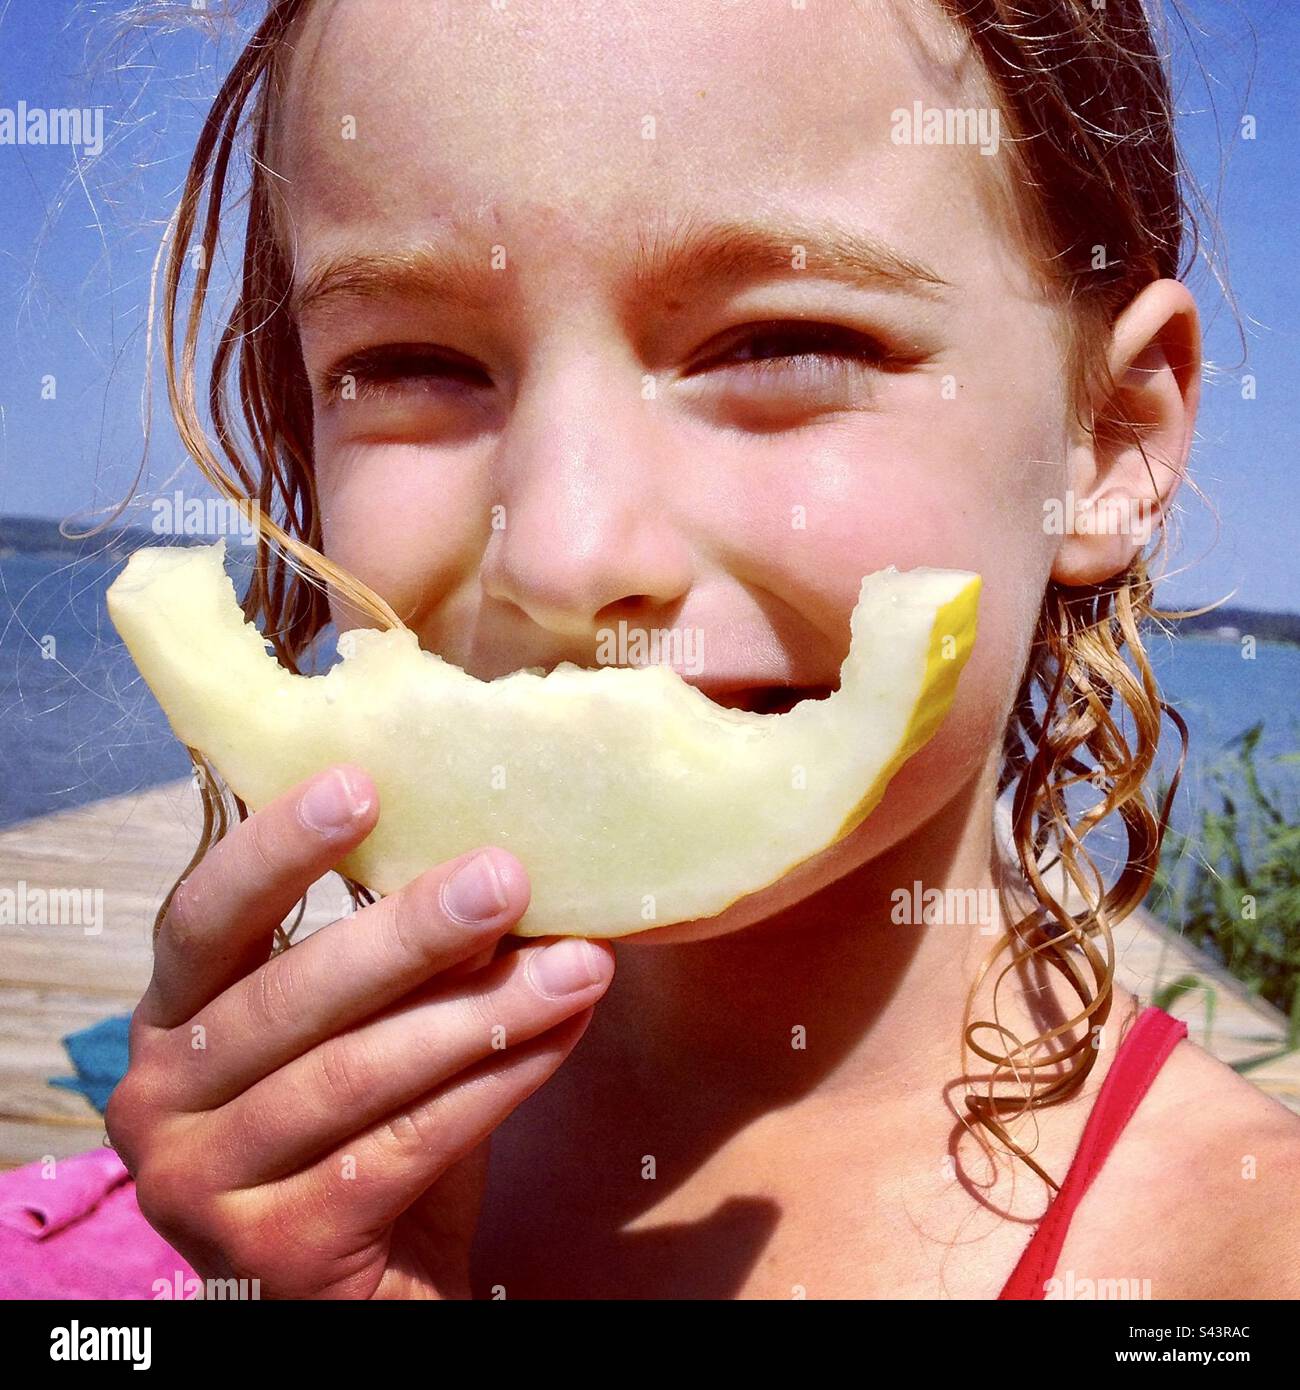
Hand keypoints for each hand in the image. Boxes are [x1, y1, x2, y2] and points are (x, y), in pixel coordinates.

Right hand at [106, 764, 614, 1298]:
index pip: (202, 920)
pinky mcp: (272, 1257)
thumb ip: (402, 961)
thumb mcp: (371, 1032)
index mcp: (171, 1024)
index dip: (276, 851)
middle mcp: (159, 1104)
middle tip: (507, 875)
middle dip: (410, 932)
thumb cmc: (366, 1134)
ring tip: (579, 963)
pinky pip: (399, 1149)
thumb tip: (491, 856)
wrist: (370, 1291)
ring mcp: (201, 1190)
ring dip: (480, 1012)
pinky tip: (561, 1035)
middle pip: (288, 997)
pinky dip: (491, 1086)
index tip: (361, 784)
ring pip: (352, 1075)